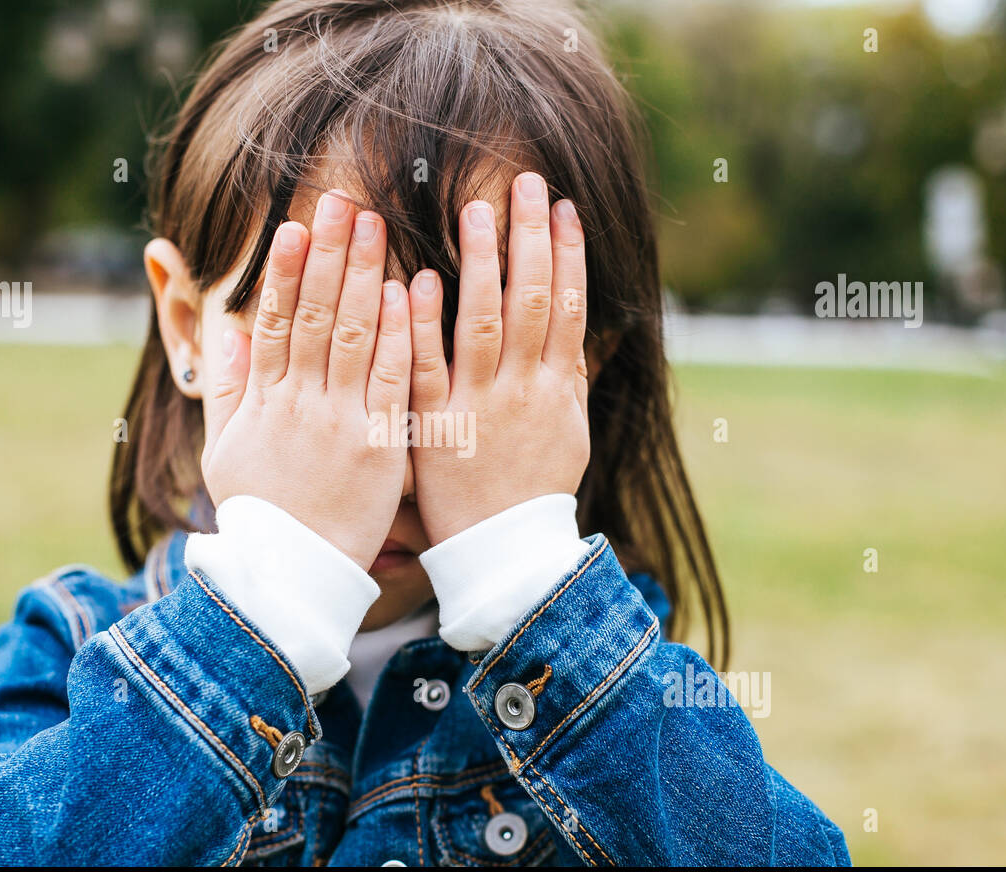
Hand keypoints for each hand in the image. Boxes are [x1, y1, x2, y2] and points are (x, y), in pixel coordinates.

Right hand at [201, 191, 411, 569]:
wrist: (291, 577)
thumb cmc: (260, 516)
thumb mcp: (224, 452)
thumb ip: (226, 391)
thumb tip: (222, 336)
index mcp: (263, 402)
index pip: (273, 323)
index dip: (285, 272)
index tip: (294, 226)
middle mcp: (300, 403)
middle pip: (316, 314)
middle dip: (329, 254)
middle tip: (342, 200)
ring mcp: (340, 421)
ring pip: (354, 335)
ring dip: (364, 274)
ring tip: (374, 224)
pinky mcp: (379, 444)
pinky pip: (392, 379)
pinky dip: (400, 334)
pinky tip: (407, 289)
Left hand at [408, 172, 588, 544]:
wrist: (502, 553)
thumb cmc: (534, 490)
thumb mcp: (569, 432)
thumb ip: (571, 377)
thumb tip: (583, 329)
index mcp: (558, 389)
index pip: (568, 307)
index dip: (568, 255)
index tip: (563, 207)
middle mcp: (524, 390)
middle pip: (532, 301)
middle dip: (531, 239)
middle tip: (527, 184)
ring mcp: (479, 405)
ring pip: (485, 322)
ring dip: (483, 263)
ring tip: (479, 209)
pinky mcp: (435, 426)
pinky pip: (429, 368)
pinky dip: (425, 324)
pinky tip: (421, 279)